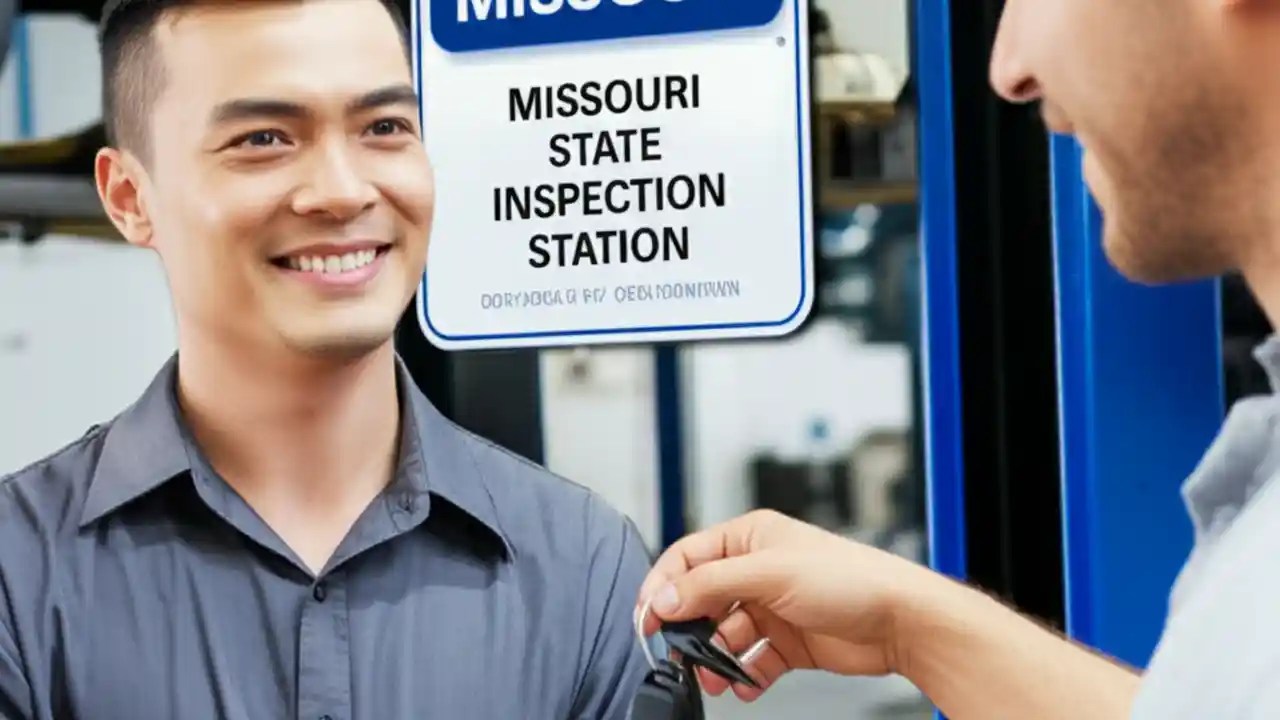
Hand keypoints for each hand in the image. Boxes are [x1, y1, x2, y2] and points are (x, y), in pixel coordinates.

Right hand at [636, 510, 944, 701]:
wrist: (900, 619)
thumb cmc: (850, 577)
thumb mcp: (770, 573)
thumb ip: (710, 584)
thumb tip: (664, 597)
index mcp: (749, 538)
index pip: (688, 558)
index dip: (664, 586)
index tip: (647, 618)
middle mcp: (757, 570)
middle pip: (702, 601)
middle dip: (689, 630)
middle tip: (678, 655)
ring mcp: (773, 607)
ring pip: (724, 636)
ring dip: (714, 658)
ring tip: (714, 676)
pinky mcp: (788, 641)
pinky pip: (751, 661)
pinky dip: (742, 675)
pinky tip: (743, 683)